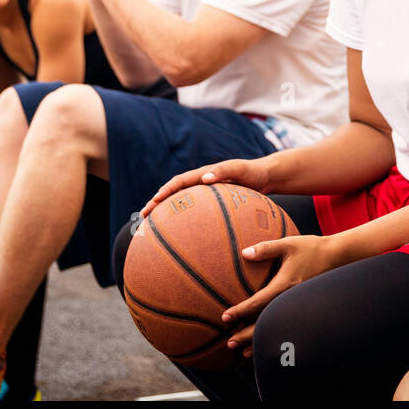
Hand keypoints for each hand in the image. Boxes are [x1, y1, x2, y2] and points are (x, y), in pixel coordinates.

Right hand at [139, 158, 270, 218]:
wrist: (265, 177)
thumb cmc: (253, 172)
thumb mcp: (239, 169)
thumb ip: (223, 171)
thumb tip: (205, 178)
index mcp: (202, 175)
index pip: (178, 183)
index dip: (164, 193)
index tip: (152, 203)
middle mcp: (200, 184)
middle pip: (173, 195)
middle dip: (156, 205)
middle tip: (142, 219)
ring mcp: (205, 195)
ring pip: (181, 205)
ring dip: (167, 215)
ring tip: (154, 230)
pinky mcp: (212, 205)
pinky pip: (194, 213)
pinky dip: (185, 222)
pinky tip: (183, 239)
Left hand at [219, 234, 350, 357]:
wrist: (338, 256)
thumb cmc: (312, 248)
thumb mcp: (288, 244)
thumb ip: (265, 248)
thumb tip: (244, 253)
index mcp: (285, 284)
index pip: (258, 303)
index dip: (240, 311)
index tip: (225, 317)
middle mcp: (291, 299)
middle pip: (265, 322)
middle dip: (246, 335)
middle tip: (229, 343)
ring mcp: (297, 305)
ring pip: (275, 328)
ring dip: (258, 341)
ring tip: (242, 351)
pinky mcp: (302, 307)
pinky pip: (285, 325)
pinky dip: (273, 337)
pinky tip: (265, 344)